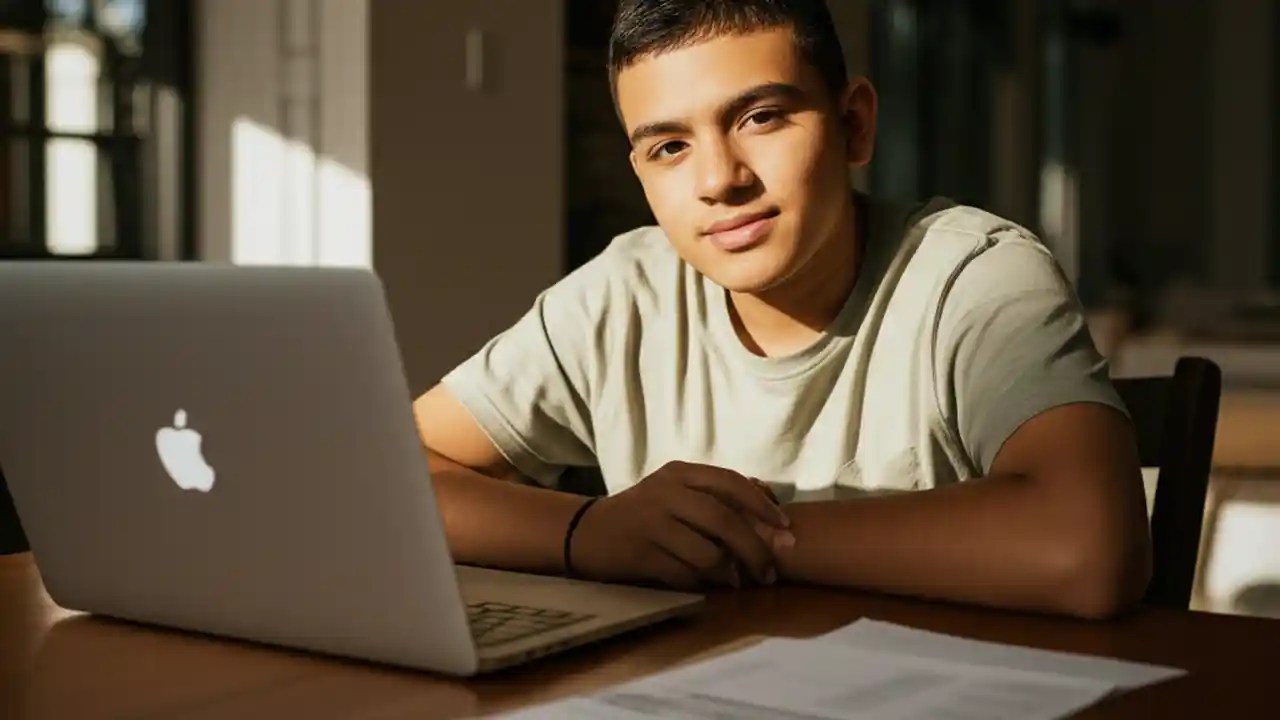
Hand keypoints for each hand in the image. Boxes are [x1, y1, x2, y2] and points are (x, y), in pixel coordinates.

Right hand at [568, 461, 792, 589]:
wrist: (587, 532)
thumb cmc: (644, 513)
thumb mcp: (678, 492)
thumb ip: (719, 493)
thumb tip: (771, 499)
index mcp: (679, 473)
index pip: (731, 483)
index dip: (763, 507)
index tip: (786, 529)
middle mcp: (665, 493)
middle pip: (724, 520)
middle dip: (754, 549)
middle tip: (769, 572)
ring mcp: (651, 524)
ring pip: (708, 553)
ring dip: (729, 572)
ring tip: (736, 581)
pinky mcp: (641, 555)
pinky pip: (686, 575)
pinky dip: (702, 583)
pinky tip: (706, 584)